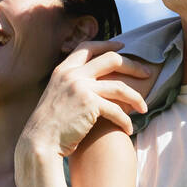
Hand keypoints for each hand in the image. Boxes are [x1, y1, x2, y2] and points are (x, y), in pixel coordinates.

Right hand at [19, 40, 153, 158]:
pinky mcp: (90, 105)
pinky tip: (129, 129)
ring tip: (144, 108)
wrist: (39, 142)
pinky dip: (126, 121)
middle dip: (133, 65)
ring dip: (136, 97)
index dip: (108, 45)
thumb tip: (94, 81)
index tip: (123, 47)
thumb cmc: (50, 125)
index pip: (88, 47)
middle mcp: (72, 74)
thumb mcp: (57, 95)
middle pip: (112, 59)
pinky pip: (116, 110)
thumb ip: (72, 84)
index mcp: (63, 69)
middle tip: (146, 73)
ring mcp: (81, 88)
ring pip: (119, 86)